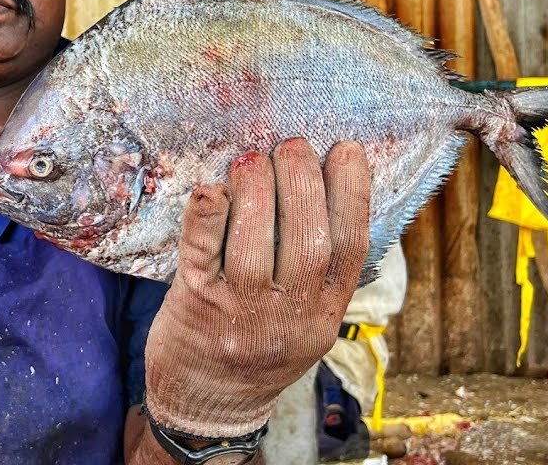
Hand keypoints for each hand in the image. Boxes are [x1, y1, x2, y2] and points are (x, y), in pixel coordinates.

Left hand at [143, 138, 370, 439]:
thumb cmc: (258, 345)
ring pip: (255, 246)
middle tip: (291, 145)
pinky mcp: (194, 305)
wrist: (209, 403)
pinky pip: (200, 253)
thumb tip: (327, 191)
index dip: (352, 193)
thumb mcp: (306, 319)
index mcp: (324, 311)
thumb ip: (318, 269)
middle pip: (307, 241)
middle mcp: (289, 314)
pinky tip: (211, 189)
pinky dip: (206, 216)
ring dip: (256, 192)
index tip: (347, 149)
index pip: (349, 246)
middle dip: (303, 182)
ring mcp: (241, 311)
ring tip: (252, 159)